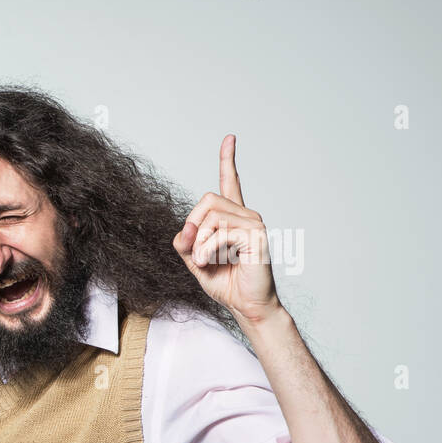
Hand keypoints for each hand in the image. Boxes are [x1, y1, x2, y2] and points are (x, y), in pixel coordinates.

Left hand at [173, 135, 280, 325]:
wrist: (247, 305)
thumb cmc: (225, 283)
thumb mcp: (194, 261)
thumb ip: (185, 242)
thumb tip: (185, 227)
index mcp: (233, 218)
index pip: (231, 182)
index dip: (228, 160)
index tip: (230, 138)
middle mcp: (246, 215)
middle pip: (206, 201)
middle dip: (192, 226)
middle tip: (195, 252)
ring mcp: (254, 223)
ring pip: (211, 217)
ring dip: (198, 244)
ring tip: (204, 261)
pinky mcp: (256, 236)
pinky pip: (219, 233)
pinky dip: (206, 250)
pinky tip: (208, 263)